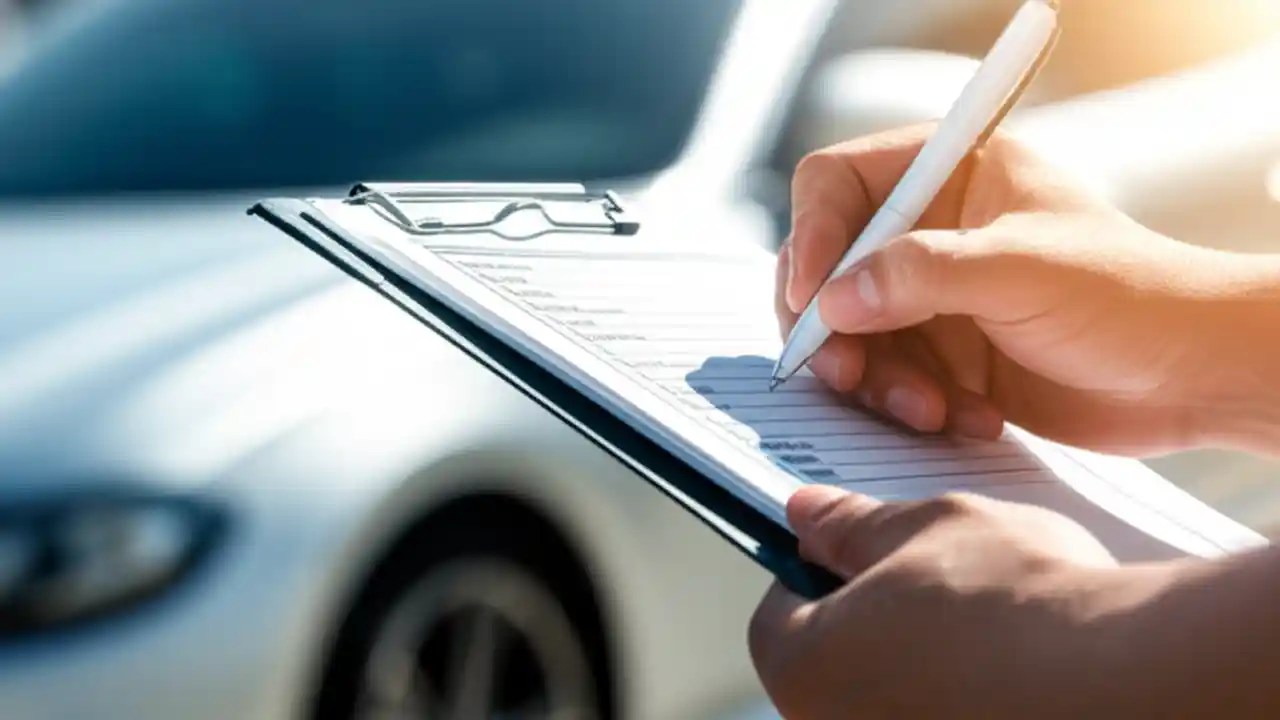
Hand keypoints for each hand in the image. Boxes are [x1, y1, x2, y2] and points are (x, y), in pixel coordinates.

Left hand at [749, 485, 1143, 718]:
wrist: (1135, 687)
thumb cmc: (1016, 599)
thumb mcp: (927, 528)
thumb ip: (855, 525)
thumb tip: (805, 515)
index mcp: (803, 670)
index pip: (779, 613)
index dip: (816, 569)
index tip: (858, 547)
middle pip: (839, 661)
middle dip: (877, 614)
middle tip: (933, 574)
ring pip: (898, 693)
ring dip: (927, 656)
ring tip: (991, 616)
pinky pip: (950, 711)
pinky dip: (971, 691)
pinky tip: (1022, 664)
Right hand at [777, 125, 1279, 454]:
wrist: (1187, 376)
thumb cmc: (1128, 297)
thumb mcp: (1020, 271)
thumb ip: (921, 274)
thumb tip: (833, 298)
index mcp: (948, 175)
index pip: (837, 184)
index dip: (812, 235)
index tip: (812, 298)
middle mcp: (929, 230)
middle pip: (828, 268)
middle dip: (833, 327)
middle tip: (846, 372)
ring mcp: (932, 295)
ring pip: (850, 334)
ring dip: (877, 380)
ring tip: (929, 408)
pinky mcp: (941, 355)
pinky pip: (886, 380)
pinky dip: (910, 406)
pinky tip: (966, 416)